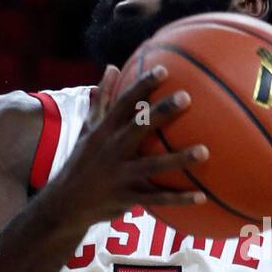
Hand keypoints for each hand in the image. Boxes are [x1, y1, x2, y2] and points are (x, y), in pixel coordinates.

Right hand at [59, 63, 208, 228]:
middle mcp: (111, 151)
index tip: (163, 70)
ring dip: (179, 159)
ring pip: (153, 166)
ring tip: (205, 151)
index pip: (123, 104)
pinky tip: (201, 196)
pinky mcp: (126, 199)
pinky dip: (178, 199)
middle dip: (161, 112)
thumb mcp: (87, 128)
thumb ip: (102, 99)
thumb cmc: (82, 161)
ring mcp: (119, 176)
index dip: (142, 86)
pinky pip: (156, 199)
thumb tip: (112, 67)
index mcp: (104, 132)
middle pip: (139, 128)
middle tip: (186, 97)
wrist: (66, 204)